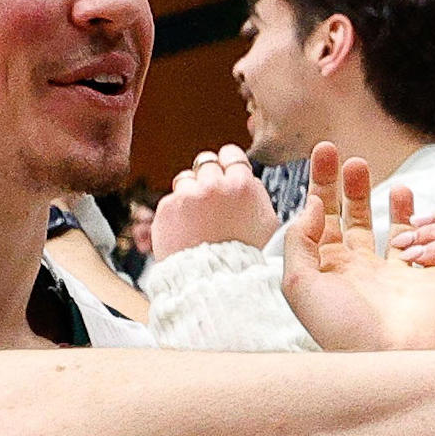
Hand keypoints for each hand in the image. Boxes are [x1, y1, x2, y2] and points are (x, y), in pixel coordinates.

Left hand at [153, 146, 281, 256]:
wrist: (214, 281)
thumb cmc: (244, 259)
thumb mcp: (267, 224)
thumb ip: (256, 195)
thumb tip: (248, 180)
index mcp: (243, 185)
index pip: (231, 154)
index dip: (228, 163)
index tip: (225, 170)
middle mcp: (215, 185)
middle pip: (206, 162)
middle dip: (208, 176)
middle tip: (211, 197)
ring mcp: (189, 195)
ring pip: (186, 177)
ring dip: (191, 191)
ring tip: (198, 216)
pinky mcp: (167, 208)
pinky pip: (171, 198)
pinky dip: (177, 210)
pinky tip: (186, 227)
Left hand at [280, 144, 434, 352]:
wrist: (391, 360)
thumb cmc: (341, 329)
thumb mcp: (300, 283)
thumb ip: (299, 240)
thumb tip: (312, 204)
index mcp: (329, 271)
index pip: (321, 219)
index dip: (321, 183)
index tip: (324, 150)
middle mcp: (360, 271)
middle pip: (352, 218)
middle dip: (349, 186)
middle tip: (350, 157)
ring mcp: (395, 275)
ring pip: (389, 227)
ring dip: (382, 199)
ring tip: (378, 173)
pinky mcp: (428, 278)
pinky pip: (425, 241)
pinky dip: (418, 219)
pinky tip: (407, 197)